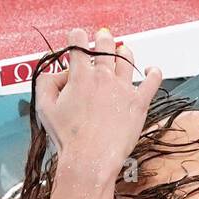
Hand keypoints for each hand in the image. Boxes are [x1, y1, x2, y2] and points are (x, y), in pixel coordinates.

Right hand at [34, 27, 161, 179]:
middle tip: (101, 39)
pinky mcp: (139, 101)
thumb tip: (55, 72)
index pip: (77, 43)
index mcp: (80, 76)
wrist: (89, 160)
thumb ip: (45, 83)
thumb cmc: (68, 139)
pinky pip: (153, 79)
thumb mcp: (44, 109)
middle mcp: (103, 76)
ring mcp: (123, 87)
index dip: (75, 38)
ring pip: (127, 57)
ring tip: (122, 51)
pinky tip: (150, 70)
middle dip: (102, 39)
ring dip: (123, 51)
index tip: (75, 40)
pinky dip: (153, 71)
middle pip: (105, 45)